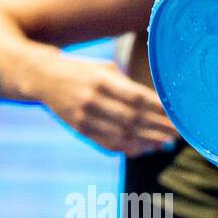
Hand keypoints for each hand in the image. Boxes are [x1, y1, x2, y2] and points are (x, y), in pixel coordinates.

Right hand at [36, 55, 177, 155]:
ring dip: (148, 141)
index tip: (177, 116)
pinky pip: (107, 143)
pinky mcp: (79, 129)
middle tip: (178, 133)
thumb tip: (157, 106)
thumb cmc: (79, 70)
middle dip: (159, 128)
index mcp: (100, 79)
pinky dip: (128, 148)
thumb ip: (127, 85)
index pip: (137, 97)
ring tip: (166, 143)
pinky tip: (144, 148)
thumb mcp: (103, 68)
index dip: (159, 110)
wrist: (39, 76)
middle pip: (133, 118)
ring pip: (122, 134)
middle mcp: (92, 99)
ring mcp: (84, 116)